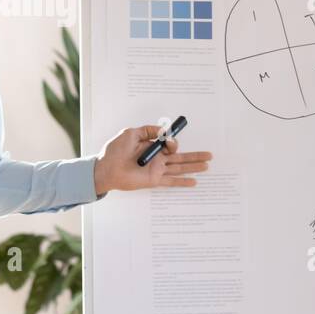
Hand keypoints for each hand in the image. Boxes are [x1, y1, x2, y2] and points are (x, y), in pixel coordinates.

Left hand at [92, 125, 212, 194]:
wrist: (106, 169)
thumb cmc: (114, 151)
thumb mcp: (130, 133)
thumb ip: (148, 131)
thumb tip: (163, 131)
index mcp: (151, 146)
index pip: (169, 144)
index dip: (173, 142)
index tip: (170, 142)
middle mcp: (157, 158)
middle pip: (180, 157)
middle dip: (195, 156)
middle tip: (209, 155)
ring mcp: (157, 169)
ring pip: (180, 167)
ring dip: (194, 167)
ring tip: (206, 166)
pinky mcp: (154, 180)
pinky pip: (172, 181)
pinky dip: (183, 182)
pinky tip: (194, 182)